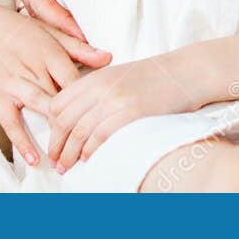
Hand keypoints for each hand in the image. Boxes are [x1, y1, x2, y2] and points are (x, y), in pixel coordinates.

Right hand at [0, 0, 111, 166]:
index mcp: (50, 53)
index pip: (74, 79)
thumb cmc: (20, 31)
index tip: (103, 114)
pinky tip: (34, 159)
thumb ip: (79, 49)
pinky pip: (10, 122)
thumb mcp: (51, 33)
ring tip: (70, 151)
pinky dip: (21, 141)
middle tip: (92, 138)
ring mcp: (14, 83)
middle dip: (75, 118)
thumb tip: (108, 58)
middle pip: (59, 96)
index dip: (89, 98)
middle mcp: (33, 68)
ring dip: (55, 129)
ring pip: (39, 106)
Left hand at [43, 58, 192, 172]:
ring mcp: (115, 99)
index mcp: (95, 77)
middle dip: (56, 145)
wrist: (187, 72)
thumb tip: (78, 121)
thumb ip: (97, 93)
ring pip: (79, 132)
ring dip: (69, 154)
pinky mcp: (131, 112)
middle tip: (55, 161)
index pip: (57, 104)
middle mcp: (101, 87)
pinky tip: (88, 159)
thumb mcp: (119, 77)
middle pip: (64, 121)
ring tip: (66, 167)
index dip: (51, 127)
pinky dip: (90, 150)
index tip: (55, 142)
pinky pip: (100, 136)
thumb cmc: (155, 78)